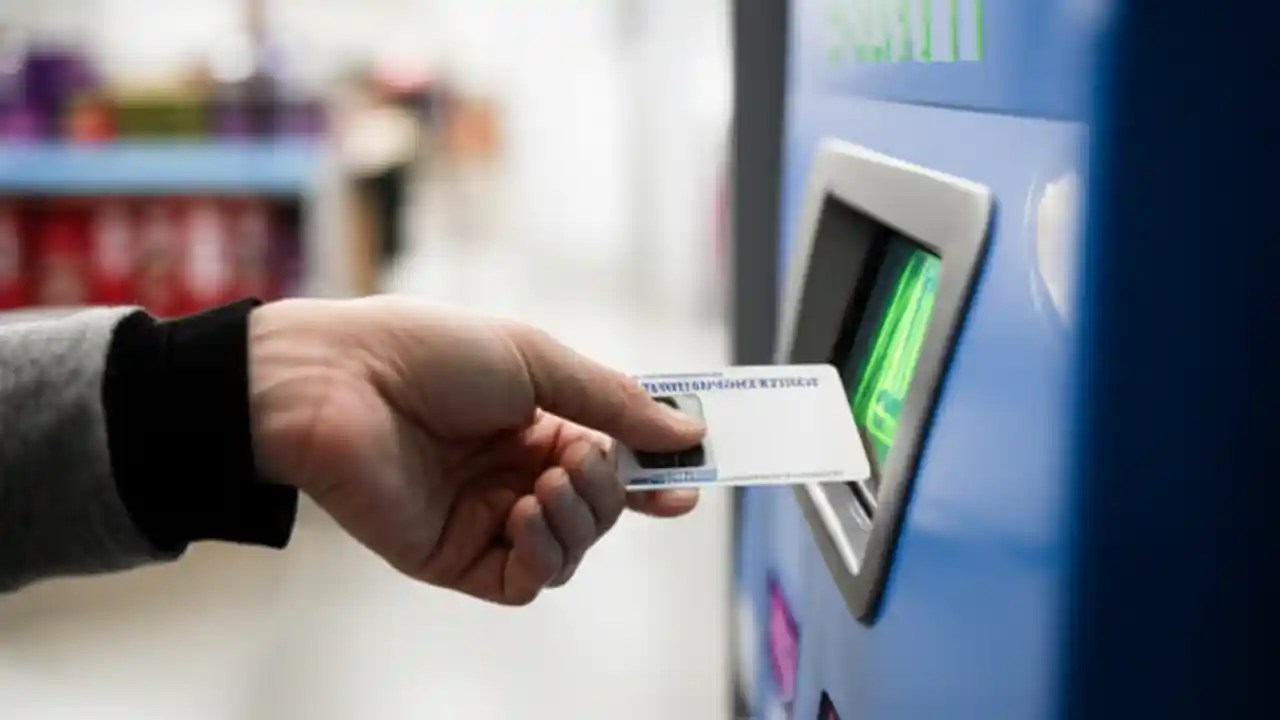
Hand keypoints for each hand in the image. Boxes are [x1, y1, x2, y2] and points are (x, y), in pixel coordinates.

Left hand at [247, 296, 703, 604]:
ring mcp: (485, 517)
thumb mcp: (534, 360)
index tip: (686, 480)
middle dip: (609, 490)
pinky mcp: (453, 557)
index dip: (651, 472)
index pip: (611, 457)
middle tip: (585, 464)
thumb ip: (611, 402)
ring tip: (546, 484)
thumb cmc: (425, 353)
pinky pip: (525, 580)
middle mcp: (513, 472)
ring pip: (569, 548)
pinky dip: (542, 555)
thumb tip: (685, 431)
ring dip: (577, 520)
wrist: (332, 382)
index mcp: (534, 421)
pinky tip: (524, 515)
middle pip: (598, 507)